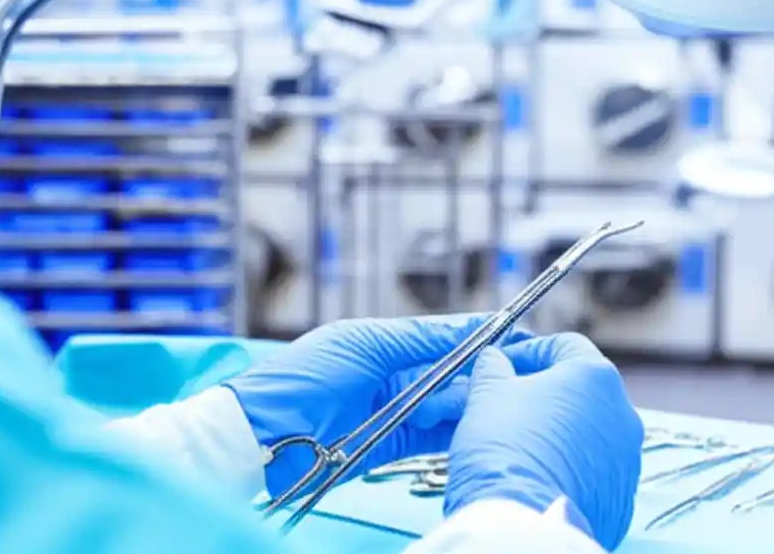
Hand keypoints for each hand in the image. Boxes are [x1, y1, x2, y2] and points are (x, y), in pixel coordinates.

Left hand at [224, 314, 530, 496]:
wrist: (261, 438)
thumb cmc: (300, 379)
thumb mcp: (362, 345)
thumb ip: (417, 339)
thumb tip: (466, 329)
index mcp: (379, 342)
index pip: (439, 335)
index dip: (476, 336)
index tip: (512, 334)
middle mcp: (389, 374)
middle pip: (448, 371)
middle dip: (477, 373)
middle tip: (510, 375)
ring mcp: (390, 410)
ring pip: (444, 403)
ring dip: (466, 402)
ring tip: (492, 401)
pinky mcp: (389, 445)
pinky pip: (430, 436)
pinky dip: (452, 430)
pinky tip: (472, 425)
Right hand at [444, 334, 643, 550]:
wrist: (522, 520)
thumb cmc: (505, 447)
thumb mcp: (487, 392)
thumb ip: (493, 367)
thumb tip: (494, 362)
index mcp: (596, 377)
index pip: (564, 346)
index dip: (528, 352)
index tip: (502, 365)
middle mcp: (623, 413)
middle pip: (581, 391)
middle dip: (545, 395)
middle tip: (508, 406)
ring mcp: (627, 458)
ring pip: (589, 433)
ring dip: (559, 433)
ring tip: (521, 447)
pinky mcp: (622, 496)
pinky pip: (594, 472)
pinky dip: (570, 469)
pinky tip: (539, 477)